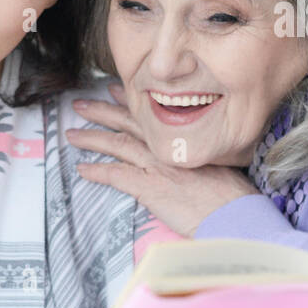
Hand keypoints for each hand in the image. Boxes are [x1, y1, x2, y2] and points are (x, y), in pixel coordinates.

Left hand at [66, 87, 258, 236]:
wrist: (237, 216)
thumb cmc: (233, 197)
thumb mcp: (219, 166)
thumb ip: (198, 157)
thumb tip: (189, 158)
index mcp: (184, 139)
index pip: (152, 114)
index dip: (129, 102)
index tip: (114, 90)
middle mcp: (169, 147)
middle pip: (129, 123)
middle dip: (102, 111)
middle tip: (81, 103)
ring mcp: (158, 166)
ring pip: (118, 144)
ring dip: (91, 138)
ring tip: (71, 134)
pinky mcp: (150, 187)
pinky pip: (117, 175)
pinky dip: (98, 172)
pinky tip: (82, 170)